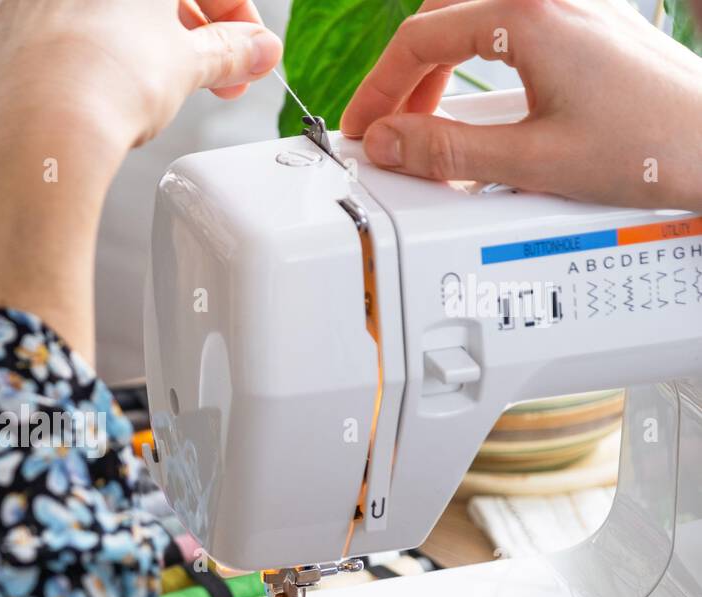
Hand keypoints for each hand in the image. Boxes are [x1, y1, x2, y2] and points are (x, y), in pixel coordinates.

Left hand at [0, 1, 281, 357]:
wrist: (38, 130)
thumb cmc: (107, 82)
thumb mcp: (187, 65)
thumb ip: (228, 52)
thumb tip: (255, 51)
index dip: (238, 21)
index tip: (250, 54)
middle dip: (195, 36)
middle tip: (218, 78)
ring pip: (108, 14)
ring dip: (144, 46)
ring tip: (162, 91)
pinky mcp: (9, 28)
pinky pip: (64, 33)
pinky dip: (92, 56)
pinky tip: (104, 91)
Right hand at [341, 0, 701, 210]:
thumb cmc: (652, 146)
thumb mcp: (530, 162)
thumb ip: (446, 151)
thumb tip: (389, 142)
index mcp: (524, 17)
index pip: (418, 40)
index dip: (378, 90)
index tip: (363, 129)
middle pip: (440, 17)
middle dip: (404, 75)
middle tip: (388, 127)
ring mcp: (572, 7)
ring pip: (472, 16)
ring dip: (437, 64)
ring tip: (426, 119)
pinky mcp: (589, 27)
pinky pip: (509, 26)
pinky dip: (474, 61)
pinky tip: (475, 103)